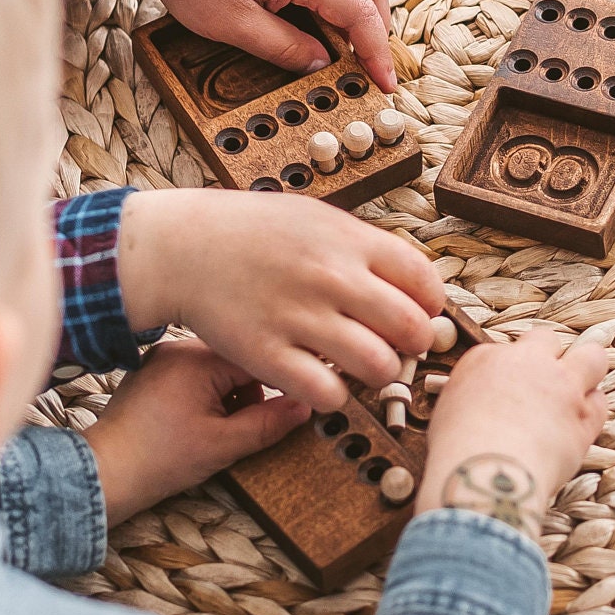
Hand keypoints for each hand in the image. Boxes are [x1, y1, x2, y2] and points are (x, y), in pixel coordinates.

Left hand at [84, 336, 308, 523]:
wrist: (106, 473)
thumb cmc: (159, 460)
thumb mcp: (224, 445)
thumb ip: (269, 423)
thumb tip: (306, 406)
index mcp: (198, 358)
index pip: (256, 358)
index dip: (279, 381)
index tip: (294, 400)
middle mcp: (179, 347)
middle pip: (237, 360)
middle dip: (248, 394)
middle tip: (242, 429)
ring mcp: (163, 358)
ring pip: (217, 368)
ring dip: (227, 395)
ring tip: (215, 430)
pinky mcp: (152, 372)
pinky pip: (194, 373)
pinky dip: (206, 395)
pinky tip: (196, 423)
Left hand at [109, 0, 394, 88]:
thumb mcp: (233, 25)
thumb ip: (283, 47)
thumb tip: (321, 64)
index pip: (360, 12)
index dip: (376, 52)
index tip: (384, 83)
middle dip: (379, 28)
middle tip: (371, 66)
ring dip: (365, 5)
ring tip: (353, 44)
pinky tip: (328, 13)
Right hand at [115, 186, 444, 412]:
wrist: (184, 246)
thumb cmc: (255, 233)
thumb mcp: (318, 219)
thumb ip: (367, 250)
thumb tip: (418, 287)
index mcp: (349, 241)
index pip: (424, 282)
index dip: (430, 307)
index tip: (419, 316)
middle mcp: (331, 278)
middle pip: (410, 329)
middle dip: (412, 346)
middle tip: (397, 348)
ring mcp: (300, 318)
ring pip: (378, 367)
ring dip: (379, 375)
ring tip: (362, 367)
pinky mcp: (268, 355)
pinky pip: (328, 393)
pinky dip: (335, 395)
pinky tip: (323, 381)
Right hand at [415, 330, 610, 543]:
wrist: (487, 472)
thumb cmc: (457, 450)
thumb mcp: (448, 412)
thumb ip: (470, 398)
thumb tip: (482, 406)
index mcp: (487, 358)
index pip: (506, 350)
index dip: (509, 371)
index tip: (508, 389)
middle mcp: (528, 363)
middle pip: (548, 339)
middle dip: (548, 356)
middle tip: (543, 383)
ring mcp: (562, 387)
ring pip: (592, 357)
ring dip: (586, 370)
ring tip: (576, 391)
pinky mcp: (584, 417)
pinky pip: (600, 403)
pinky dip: (592, 410)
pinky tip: (580, 422)